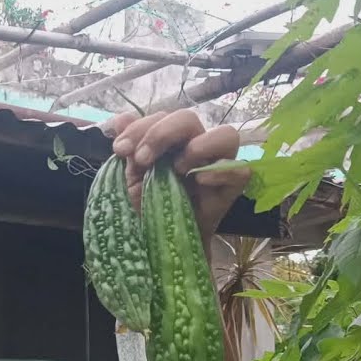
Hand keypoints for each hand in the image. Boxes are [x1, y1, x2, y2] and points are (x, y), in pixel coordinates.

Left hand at [102, 110, 250, 237]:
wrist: (158, 243)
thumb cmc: (148, 207)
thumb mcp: (130, 178)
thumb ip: (129, 148)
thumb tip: (120, 118)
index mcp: (171, 141)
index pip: (162, 117)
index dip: (140, 127)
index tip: (120, 149)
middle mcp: (195, 147)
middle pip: (189, 119)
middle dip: (162, 133)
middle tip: (143, 159)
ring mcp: (216, 166)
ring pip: (226, 135)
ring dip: (198, 146)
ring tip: (177, 169)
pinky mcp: (230, 189)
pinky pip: (240, 171)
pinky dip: (222, 172)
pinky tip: (199, 183)